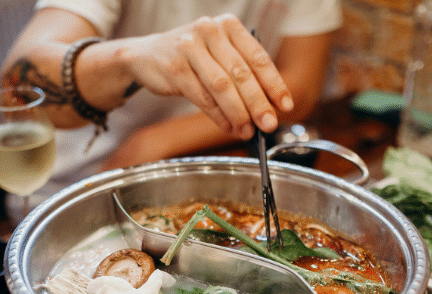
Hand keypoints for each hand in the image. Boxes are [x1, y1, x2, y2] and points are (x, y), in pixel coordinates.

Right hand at [119, 14, 292, 138]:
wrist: (146, 56)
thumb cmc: (191, 58)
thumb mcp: (218, 56)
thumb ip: (241, 75)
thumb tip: (267, 108)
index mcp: (228, 25)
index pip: (258, 57)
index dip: (274, 84)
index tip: (285, 105)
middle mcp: (210, 31)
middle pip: (241, 73)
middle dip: (258, 103)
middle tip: (270, 124)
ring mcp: (190, 48)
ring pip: (221, 86)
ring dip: (238, 113)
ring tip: (248, 131)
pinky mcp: (175, 67)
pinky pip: (202, 97)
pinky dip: (218, 116)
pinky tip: (229, 127)